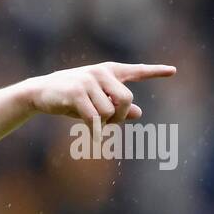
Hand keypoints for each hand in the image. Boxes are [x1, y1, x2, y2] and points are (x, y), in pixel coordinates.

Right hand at [24, 62, 176, 127]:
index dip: (155, 71)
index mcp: (108, 72)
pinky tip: (96, 142)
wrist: (40, 92)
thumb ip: (117, 106)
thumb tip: (138, 113)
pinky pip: (94, 118)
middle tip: (110, 124)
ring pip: (110, 112)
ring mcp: (88, 81)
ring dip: (103, 124)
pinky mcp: (77, 93)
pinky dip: (96, 132)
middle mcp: (101, 73)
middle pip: (126, 100)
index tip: (173, 71)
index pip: (136, 71)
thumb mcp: (95, 101)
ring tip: (92, 124)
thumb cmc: (70, 97)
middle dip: (120, 117)